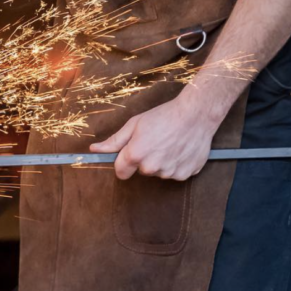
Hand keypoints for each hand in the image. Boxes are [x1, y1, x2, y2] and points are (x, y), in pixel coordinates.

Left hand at [88, 91, 224, 180]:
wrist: (195, 114)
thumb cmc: (164, 116)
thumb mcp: (134, 124)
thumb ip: (114, 141)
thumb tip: (94, 149)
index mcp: (135, 155)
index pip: (121, 172)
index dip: (124, 163)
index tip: (129, 155)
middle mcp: (151, 168)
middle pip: (141, 170)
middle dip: (145, 158)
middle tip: (155, 141)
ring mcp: (169, 173)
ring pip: (159, 172)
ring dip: (162, 161)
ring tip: (170, 143)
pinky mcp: (185, 175)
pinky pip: (175, 173)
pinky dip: (177, 164)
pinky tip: (180, 149)